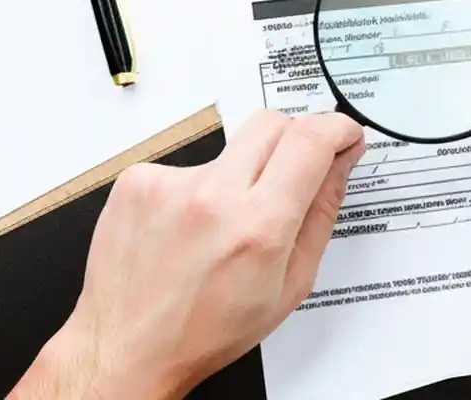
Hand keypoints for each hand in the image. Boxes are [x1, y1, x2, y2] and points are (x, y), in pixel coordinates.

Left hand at [11, 111, 364, 399]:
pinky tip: (186, 228)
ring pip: (230, 148)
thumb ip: (320, 214)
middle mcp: (212, 196)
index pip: (311, 140)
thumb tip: (338, 164)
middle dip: (295, 140)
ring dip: (240, 174)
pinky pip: (190, 164)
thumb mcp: (289, 285)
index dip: (338, 128)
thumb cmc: (205, 330)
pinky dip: (197, 189)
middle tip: (292, 175)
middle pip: (272, 123)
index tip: (343, 135)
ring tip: (221, 227)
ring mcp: (169, 183)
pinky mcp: (138, 179)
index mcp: (258, 227)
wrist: (127, 347)